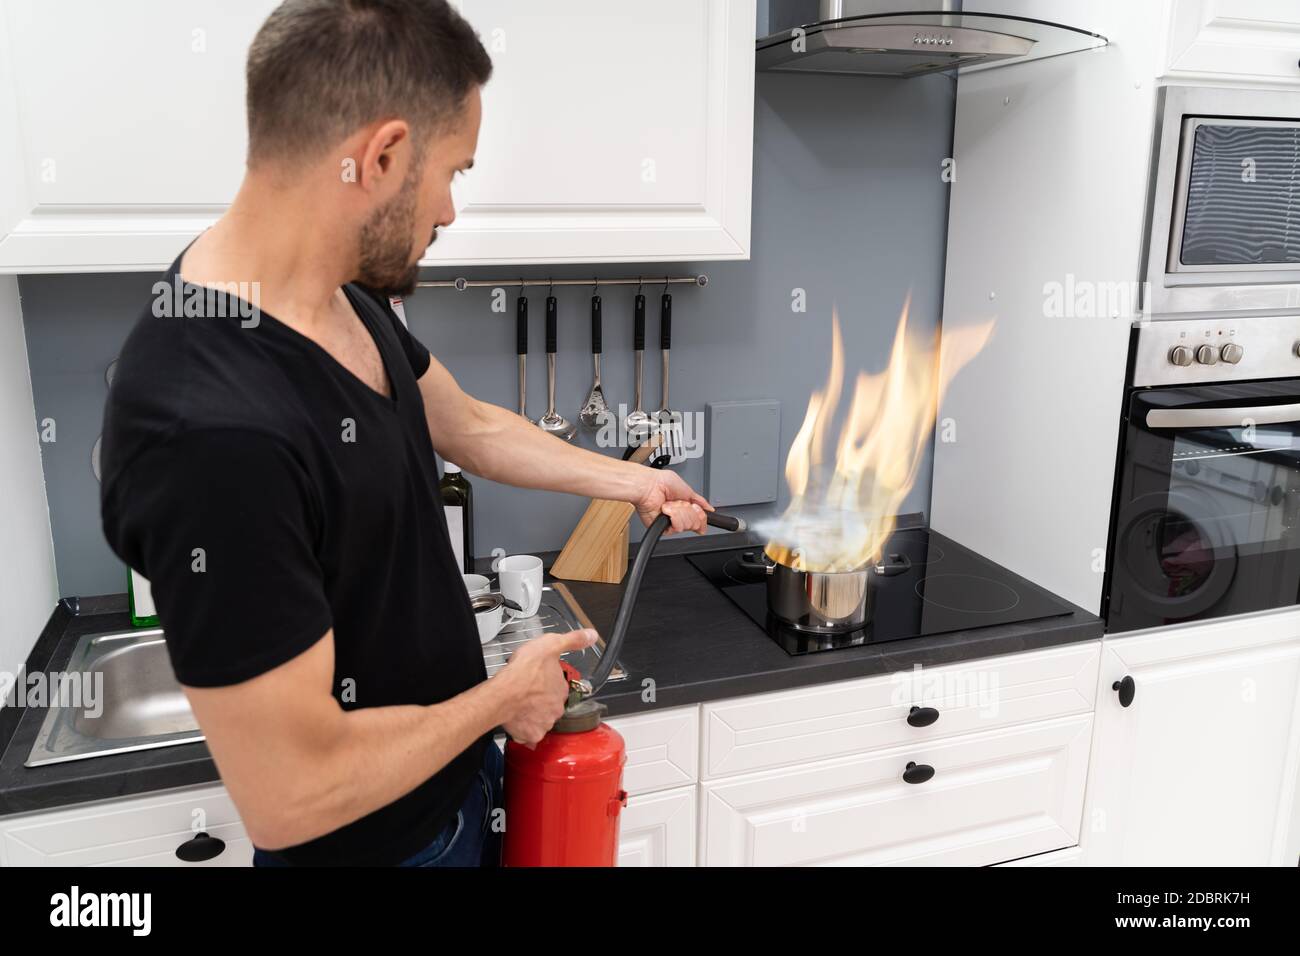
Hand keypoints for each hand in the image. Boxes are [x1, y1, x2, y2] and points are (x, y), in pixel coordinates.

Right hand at [496, 628, 597, 745]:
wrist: (502, 694)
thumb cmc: (523, 671)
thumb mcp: (550, 644)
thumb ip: (572, 640)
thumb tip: (591, 635)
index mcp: (562, 689)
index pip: (559, 686)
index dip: (547, 681)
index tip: (537, 678)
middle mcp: (556, 708)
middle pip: (550, 704)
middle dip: (541, 699)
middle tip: (527, 691)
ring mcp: (545, 723)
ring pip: (541, 719)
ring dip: (533, 713)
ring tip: (520, 703)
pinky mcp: (531, 734)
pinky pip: (529, 734)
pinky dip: (523, 728)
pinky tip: (516, 717)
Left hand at [633, 467, 713, 534]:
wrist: (649, 486)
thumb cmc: (661, 482)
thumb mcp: (687, 489)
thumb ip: (700, 500)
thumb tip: (709, 508)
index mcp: (684, 506)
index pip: (700, 518)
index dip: (701, 514)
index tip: (696, 507)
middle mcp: (679, 515)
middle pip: (696, 522)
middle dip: (690, 511)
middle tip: (681, 502)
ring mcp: (671, 522)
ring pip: (687, 525)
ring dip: (680, 511)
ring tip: (670, 504)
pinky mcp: (663, 528)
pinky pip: (677, 528)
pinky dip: (673, 516)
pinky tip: (666, 509)